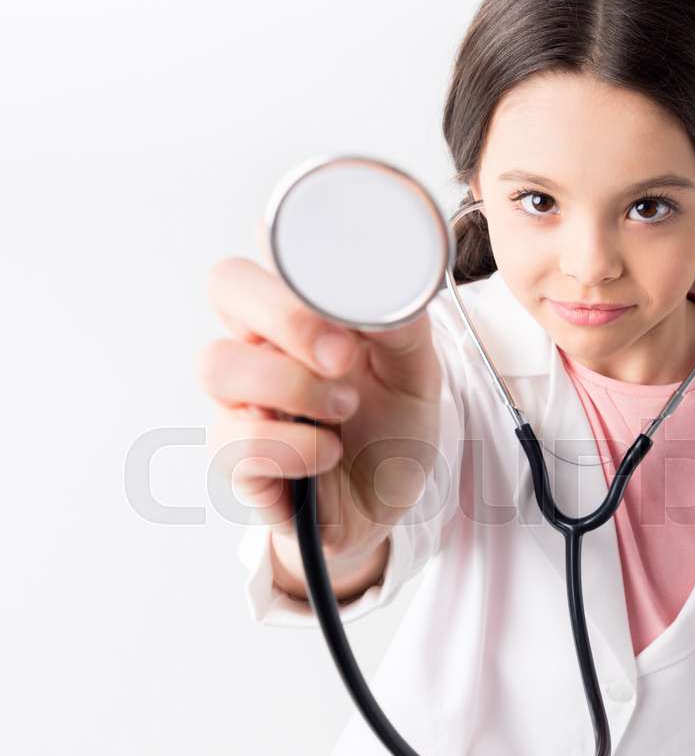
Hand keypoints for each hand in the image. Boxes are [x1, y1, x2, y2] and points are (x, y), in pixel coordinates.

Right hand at [199, 231, 444, 567]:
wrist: (390, 502)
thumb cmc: (390, 424)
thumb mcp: (415, 368)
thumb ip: (403, 325)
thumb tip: (388, 291)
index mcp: (293, 313)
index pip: (267, 253)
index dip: (286, 259)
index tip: (338, 292)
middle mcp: (257, 347)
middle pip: (225, 287)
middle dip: (289, 318)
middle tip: (343, 356)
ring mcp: (239, 403)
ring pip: (217, 365)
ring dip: (293, 386)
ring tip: (344, 410)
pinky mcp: (238, 463)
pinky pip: (237, 443)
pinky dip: (295, 447)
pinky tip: (328, 453)